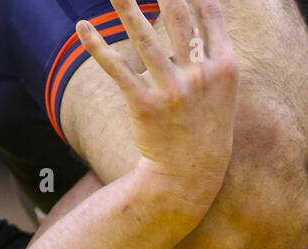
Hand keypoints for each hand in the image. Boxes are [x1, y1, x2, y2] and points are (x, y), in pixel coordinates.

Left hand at [77, 0, 237, 207]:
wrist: (192, 173)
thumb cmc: (206, 122)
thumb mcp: (223, 88)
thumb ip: (212, 49)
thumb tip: (203, 8)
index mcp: (224, 67)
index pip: (209, 13)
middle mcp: (200, 76)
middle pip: (177, 17)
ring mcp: (172, 91)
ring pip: (143, 37)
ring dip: (125, 6)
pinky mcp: (145, 106)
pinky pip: (117, 70)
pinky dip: (97, 46)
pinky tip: (83, 27)